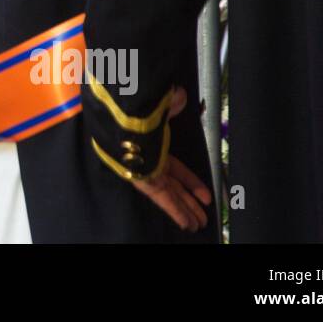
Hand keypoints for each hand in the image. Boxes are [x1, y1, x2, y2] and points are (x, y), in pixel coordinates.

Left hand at [130, 86, 212, 230]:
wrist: (118, 112)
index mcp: (153, 145)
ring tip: (198, 225)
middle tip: (201, 217)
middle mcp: (149, 161)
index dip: (190, 182)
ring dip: (184, 211)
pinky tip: (187, 224)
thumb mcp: (160, 106)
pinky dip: (176, 212)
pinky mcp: (141, 178)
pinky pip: (162, 199)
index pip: (176, 169)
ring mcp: (145, 170)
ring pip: (169, 196)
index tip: (204, 195)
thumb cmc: (138, 106)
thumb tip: (181, 95)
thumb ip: (172, 104)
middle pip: (172, 186)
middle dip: (187, 202)